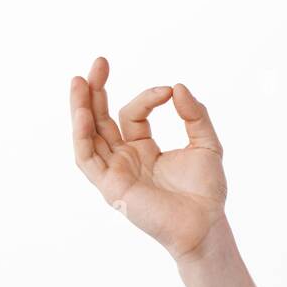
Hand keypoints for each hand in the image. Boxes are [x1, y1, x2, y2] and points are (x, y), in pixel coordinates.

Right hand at [70, 56, 227, 261]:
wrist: (205, 223)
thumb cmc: (206, 190)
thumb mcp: (206, 144)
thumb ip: (195, 115)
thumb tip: (178, 87)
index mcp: (144, 149)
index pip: (133, 115)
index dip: (148, 98)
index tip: (169, 92)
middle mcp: (124, 159)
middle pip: (100, 120)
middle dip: (96, 91)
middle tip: (99, 62)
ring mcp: (115, 172)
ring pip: (88, 136)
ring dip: (81, 108)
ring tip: (79, 79)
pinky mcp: (110, 186)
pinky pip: (87, 158)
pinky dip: (82, 135)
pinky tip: (82, 113)